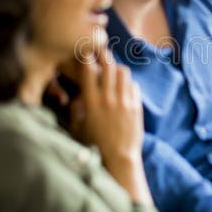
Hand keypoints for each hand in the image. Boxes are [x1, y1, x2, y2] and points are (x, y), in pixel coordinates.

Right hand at [73, 48, 144, 165]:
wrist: (119, 159)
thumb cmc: (94, 145)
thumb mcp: (77, 128)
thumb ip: (75, 109)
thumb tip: (76, 96)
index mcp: (91, 102)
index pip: (88, 70)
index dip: (86, 57)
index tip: (85, 52)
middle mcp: (109, 98)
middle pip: (108, 65)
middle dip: (103, 55)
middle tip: (101, 53)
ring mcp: (124, 101)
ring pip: (123, 72)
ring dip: (117, 69)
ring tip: (113, 72)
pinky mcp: (136, 106)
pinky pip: (133, 85)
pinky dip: (127, 84)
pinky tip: (123, 89)